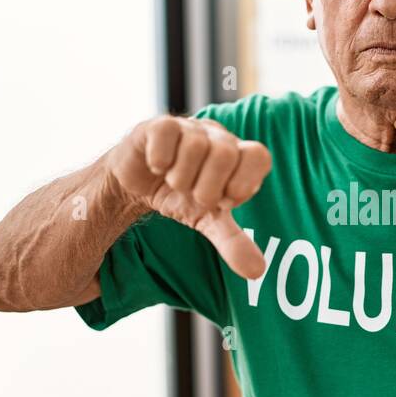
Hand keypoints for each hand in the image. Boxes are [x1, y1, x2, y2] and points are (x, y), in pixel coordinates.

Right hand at [106, 115, 272, 279]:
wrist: (137, 185)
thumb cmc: (181, 197)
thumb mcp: (208, 221)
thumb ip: (233, 242)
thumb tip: (257, 271)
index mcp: (238, 156)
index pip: (258, 156)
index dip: (243, 183)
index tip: (224, 203)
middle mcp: (217, 136)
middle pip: (226, 153)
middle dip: (207, 187)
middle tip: (194, 197)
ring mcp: (189, 128)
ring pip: (196, 146)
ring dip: (181, 177)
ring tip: (174, 183)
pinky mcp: (159, 125)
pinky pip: (167, 133)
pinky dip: (161, 159)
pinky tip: (157, 167)